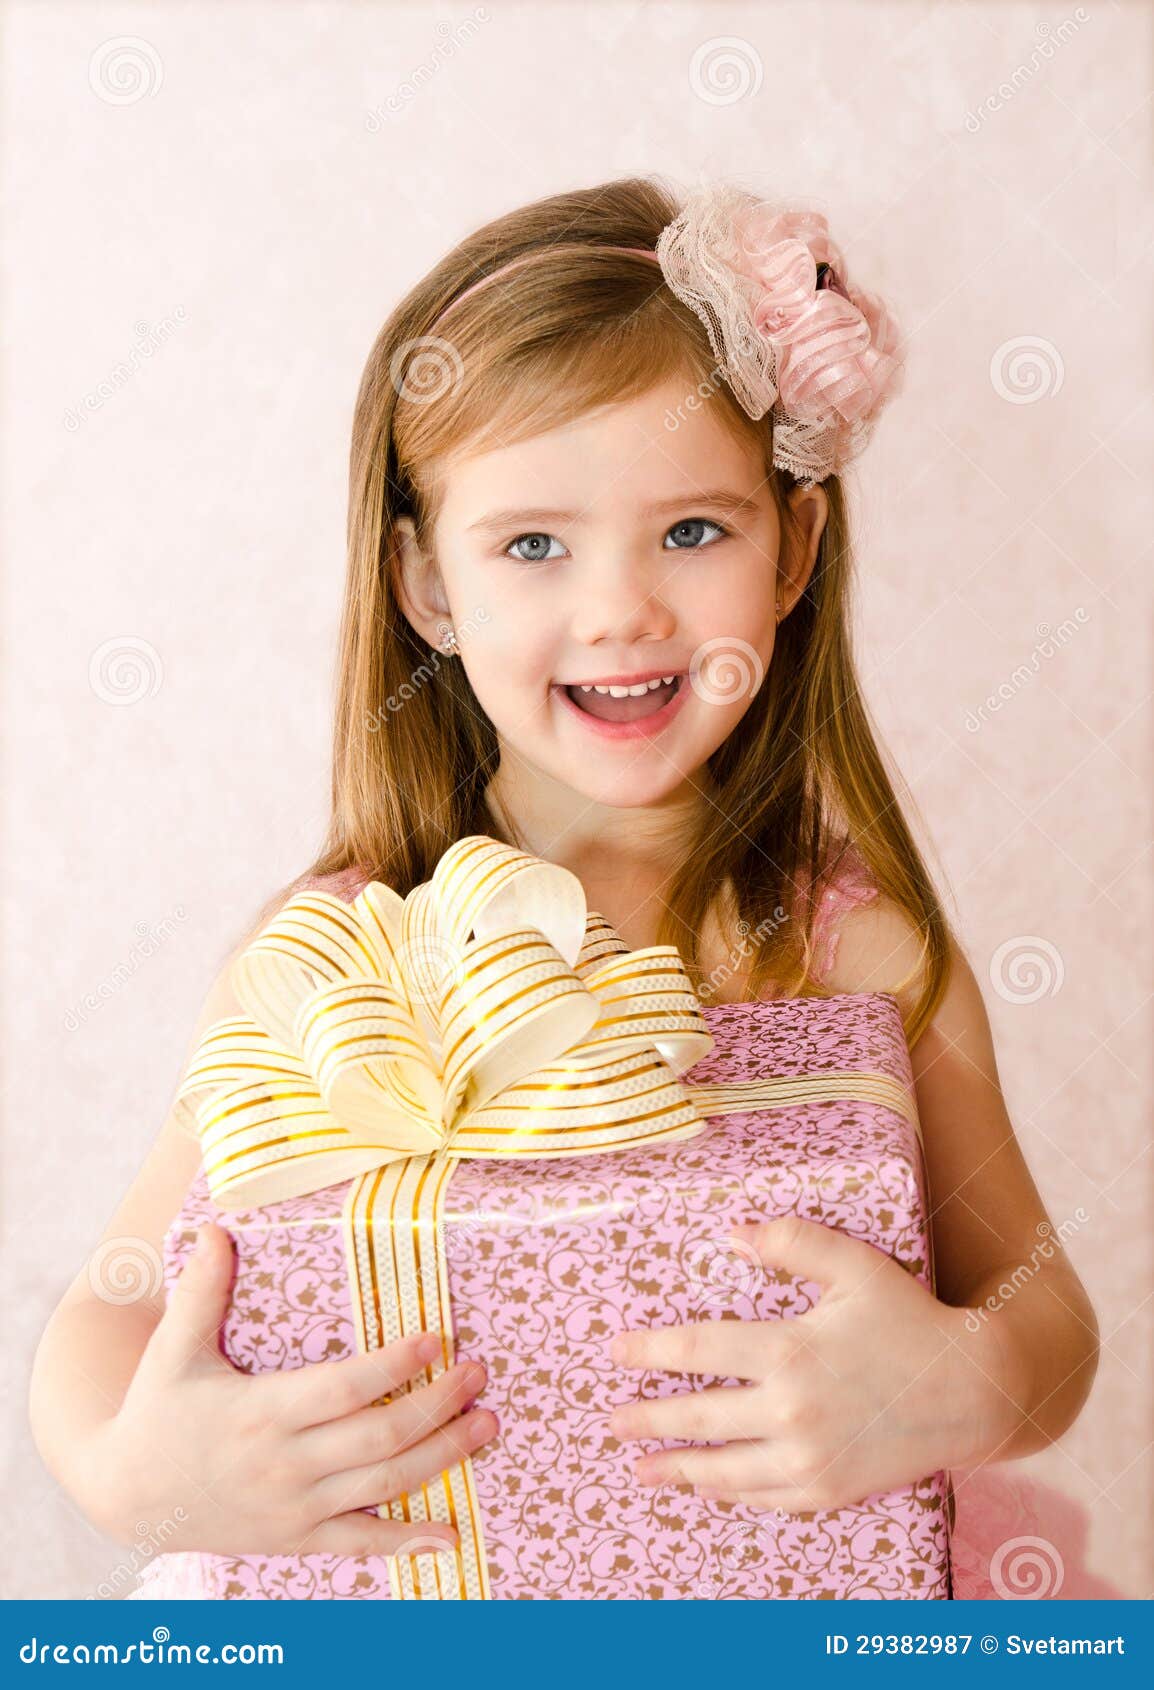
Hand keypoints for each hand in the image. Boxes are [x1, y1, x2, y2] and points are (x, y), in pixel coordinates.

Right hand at [88, 1222, 497, 1555]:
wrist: (126, 1496)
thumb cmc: (157, 1411)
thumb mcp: (174, 1350)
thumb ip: (202, 1290)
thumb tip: (215, 1228)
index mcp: (261, 1412)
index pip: (342, 1388)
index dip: (393, 1367)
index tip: (437, 1339)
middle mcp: (284, 1463)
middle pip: (378, 1437)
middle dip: (438, 1406)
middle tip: (479, 1375)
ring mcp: (293, 1507)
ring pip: (382, 1485)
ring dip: (441, 1456)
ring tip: (486, 1425)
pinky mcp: (295, 1538)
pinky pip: (359, 1543)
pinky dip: (407, 1543)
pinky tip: (451, 1535)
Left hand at [607, 1215, 1014, 1512]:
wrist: (974, 1392)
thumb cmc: (911, 1320)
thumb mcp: (855, 1266)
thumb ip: (793, 1243)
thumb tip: (733, 1233)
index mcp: (790, 1352)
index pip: (699, 1351)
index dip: (651, 1351)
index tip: (616, 1352)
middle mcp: (792, 1413)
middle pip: (699, 1418)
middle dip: (648, 1420)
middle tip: (612, 1422)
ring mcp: (810, 1460)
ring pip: (724, 1471)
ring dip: (677, 1469)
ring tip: (641, 1469)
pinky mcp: (829, 1491)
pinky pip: (764, 1498)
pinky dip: (729, 1493)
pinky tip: (708, 1488)